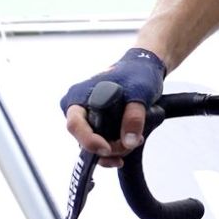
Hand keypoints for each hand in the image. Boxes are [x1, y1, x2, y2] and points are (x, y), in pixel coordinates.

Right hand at [61, 47, 166, 166]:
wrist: (143, 68)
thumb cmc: (136, 73)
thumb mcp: (140, 91)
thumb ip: (134, 116)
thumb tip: (129, 141)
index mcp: (78, 96)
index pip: (75, 125)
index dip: (89, 140)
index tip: (107, 148)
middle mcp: (77, 110)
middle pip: (84, 140)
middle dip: (109, 147)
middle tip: (132, 142)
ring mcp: (86, 119)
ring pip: (94, 146)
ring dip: (115, 149)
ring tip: (136, 140)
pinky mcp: (97, 126)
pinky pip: (101, 145)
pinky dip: (115, 149)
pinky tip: (129, 145)